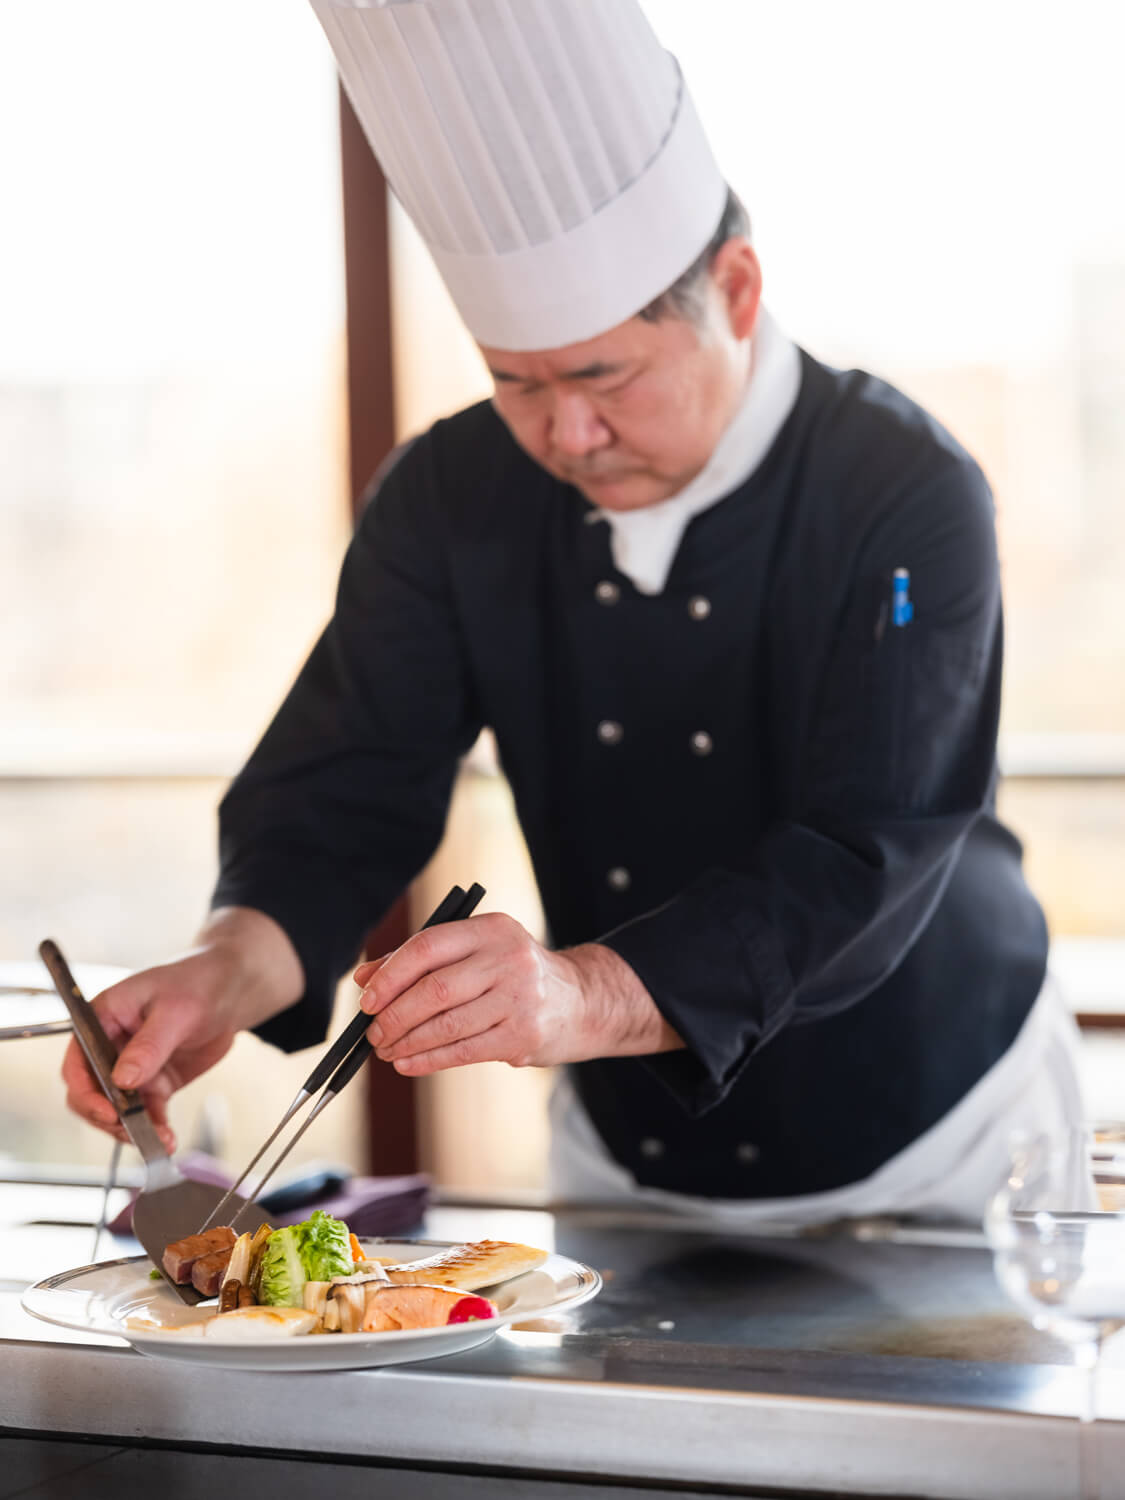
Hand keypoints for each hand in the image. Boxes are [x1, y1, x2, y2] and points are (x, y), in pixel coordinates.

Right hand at [61, 907, 302, 1149]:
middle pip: (90, 1093)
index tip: (108, 1111)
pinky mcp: (155, 1082)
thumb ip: (149, 1045)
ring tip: (160, 1140)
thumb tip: (122, 1080)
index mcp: (103, 1019)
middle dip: (106, 1116)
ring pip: (117, 1109)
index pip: (78, 1061)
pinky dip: (154, 1127)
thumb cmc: (198, 983)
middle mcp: (110, 1046)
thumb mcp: (175, 1010)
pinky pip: (146, 1112)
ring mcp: (132, 1066)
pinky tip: (167, 1138)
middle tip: (132, 1130)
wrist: (230, 989)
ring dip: (131, 1129)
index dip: (86, 1091)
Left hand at [354, 911, 680, 1076]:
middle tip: (373, 1032)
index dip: (391, 974)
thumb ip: (422, 959)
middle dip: (395, 1015)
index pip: (429, 946)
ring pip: (447, 1024)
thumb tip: (365, 977)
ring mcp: (520, 998)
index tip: (367, 999)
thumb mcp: (477, 951)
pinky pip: (464, 1051)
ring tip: (386, 1050)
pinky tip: (408, 1064)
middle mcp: (508, 959)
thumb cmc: (514, 974)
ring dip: (408, 1042)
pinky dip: (429, 1060)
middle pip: (435, 989)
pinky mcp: (524, 1035)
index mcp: (491, 929)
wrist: (579, 1001)